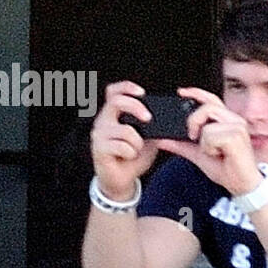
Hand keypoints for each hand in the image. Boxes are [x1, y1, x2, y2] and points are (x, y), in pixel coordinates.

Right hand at [90, 80, 159, 199]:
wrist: (121, 180)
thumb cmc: (133, 157)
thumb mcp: (148, 138)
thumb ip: (153, 126)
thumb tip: (168, 117)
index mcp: (114, 115)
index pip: (113, 92)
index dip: (126, 87)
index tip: (142, 92)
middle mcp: (103, 121)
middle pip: (116, 102)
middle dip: (136, 107)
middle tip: (148, 118)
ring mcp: (99, 134)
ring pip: (125, 130)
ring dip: (137, 142)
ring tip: (135, 150)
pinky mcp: (99, 149)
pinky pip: (122, 146)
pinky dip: (131, 153)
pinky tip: (128, 157)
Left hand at [153, 87, 262, 196]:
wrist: (243, 185)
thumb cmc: (228, 170)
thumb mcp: (199, 155)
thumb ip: (182, 145)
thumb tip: (162, 141)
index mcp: (228, 121)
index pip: (212, 99)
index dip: (196, 93)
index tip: (181, 92)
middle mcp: (235, 120)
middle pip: (207, 107)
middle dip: (193, 121)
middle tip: (192, 136)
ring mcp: (238, 127)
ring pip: (208, 124)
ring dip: (204, 140)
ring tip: (213, 151)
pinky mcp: (237, 136)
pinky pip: (211, 135)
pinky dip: (210, 148)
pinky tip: (220, 155)